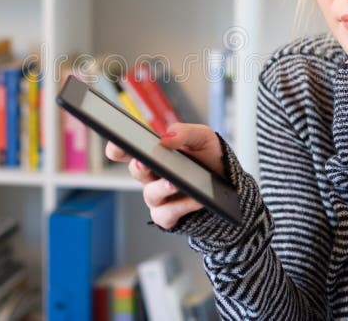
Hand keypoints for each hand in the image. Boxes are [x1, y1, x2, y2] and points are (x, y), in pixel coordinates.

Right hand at [104, 122, 224, 229]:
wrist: (230, 185)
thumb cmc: (210, 158)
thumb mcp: (203, 138)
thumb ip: (185, 132)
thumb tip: (166, 138)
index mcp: (154, 154)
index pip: (127, 151)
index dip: (117, 148)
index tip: (117, 144)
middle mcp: (151, 176)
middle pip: (136, 171)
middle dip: (140, 167)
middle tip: (145, 162)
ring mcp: (159, 197)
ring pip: (150, 194)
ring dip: (162, 188)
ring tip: (175, 183)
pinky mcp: (169, 216)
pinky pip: (166, 215)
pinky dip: (181, 207)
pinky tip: (196, 199)